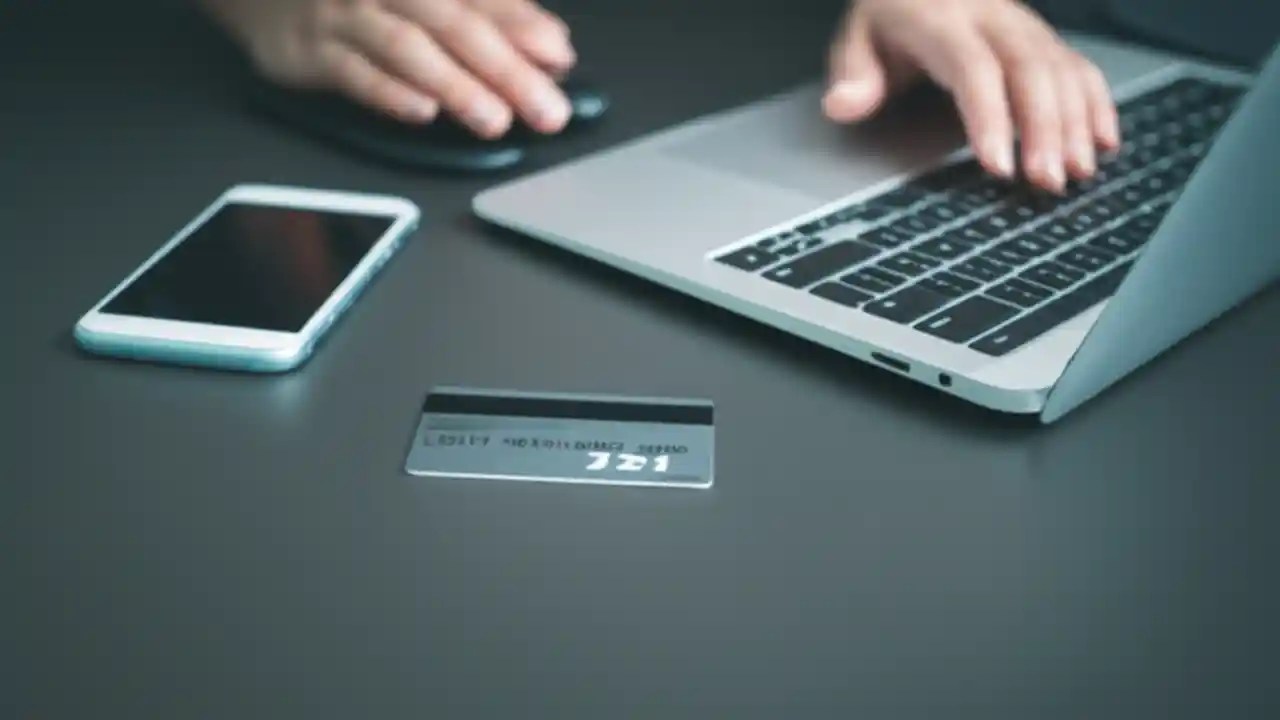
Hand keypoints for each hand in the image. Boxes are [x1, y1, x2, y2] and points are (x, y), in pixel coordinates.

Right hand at [202, 0, 576, 137]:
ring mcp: (346, 17)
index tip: (560, 57)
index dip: (524, 27)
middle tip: (546, 108)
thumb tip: (550, 45)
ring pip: (408, 49)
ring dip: (455, 86)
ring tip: (494, 119)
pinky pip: (352, 73)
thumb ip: (488, 13)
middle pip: (455, 27)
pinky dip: (389, 92)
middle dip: (507, 70)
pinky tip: (422, 113)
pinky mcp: (309, 52)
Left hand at [824, 0, 1119, 192]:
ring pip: (1061, 69)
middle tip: (1046, 181)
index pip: (974, 69)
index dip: (989, 118)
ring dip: (1075, 123)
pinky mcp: (1043, 36)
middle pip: (1030, 70)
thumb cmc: (891, 15)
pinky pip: (1078, 64)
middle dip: (1044, 129)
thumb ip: (852, 73)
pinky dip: (1095, 103)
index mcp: (942, 18)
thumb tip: (844, 105)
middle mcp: (992, 17)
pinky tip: (1103, 141)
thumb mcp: (858, 36)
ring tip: (1077, 173)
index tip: (997, 166)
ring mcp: (1023, 25)